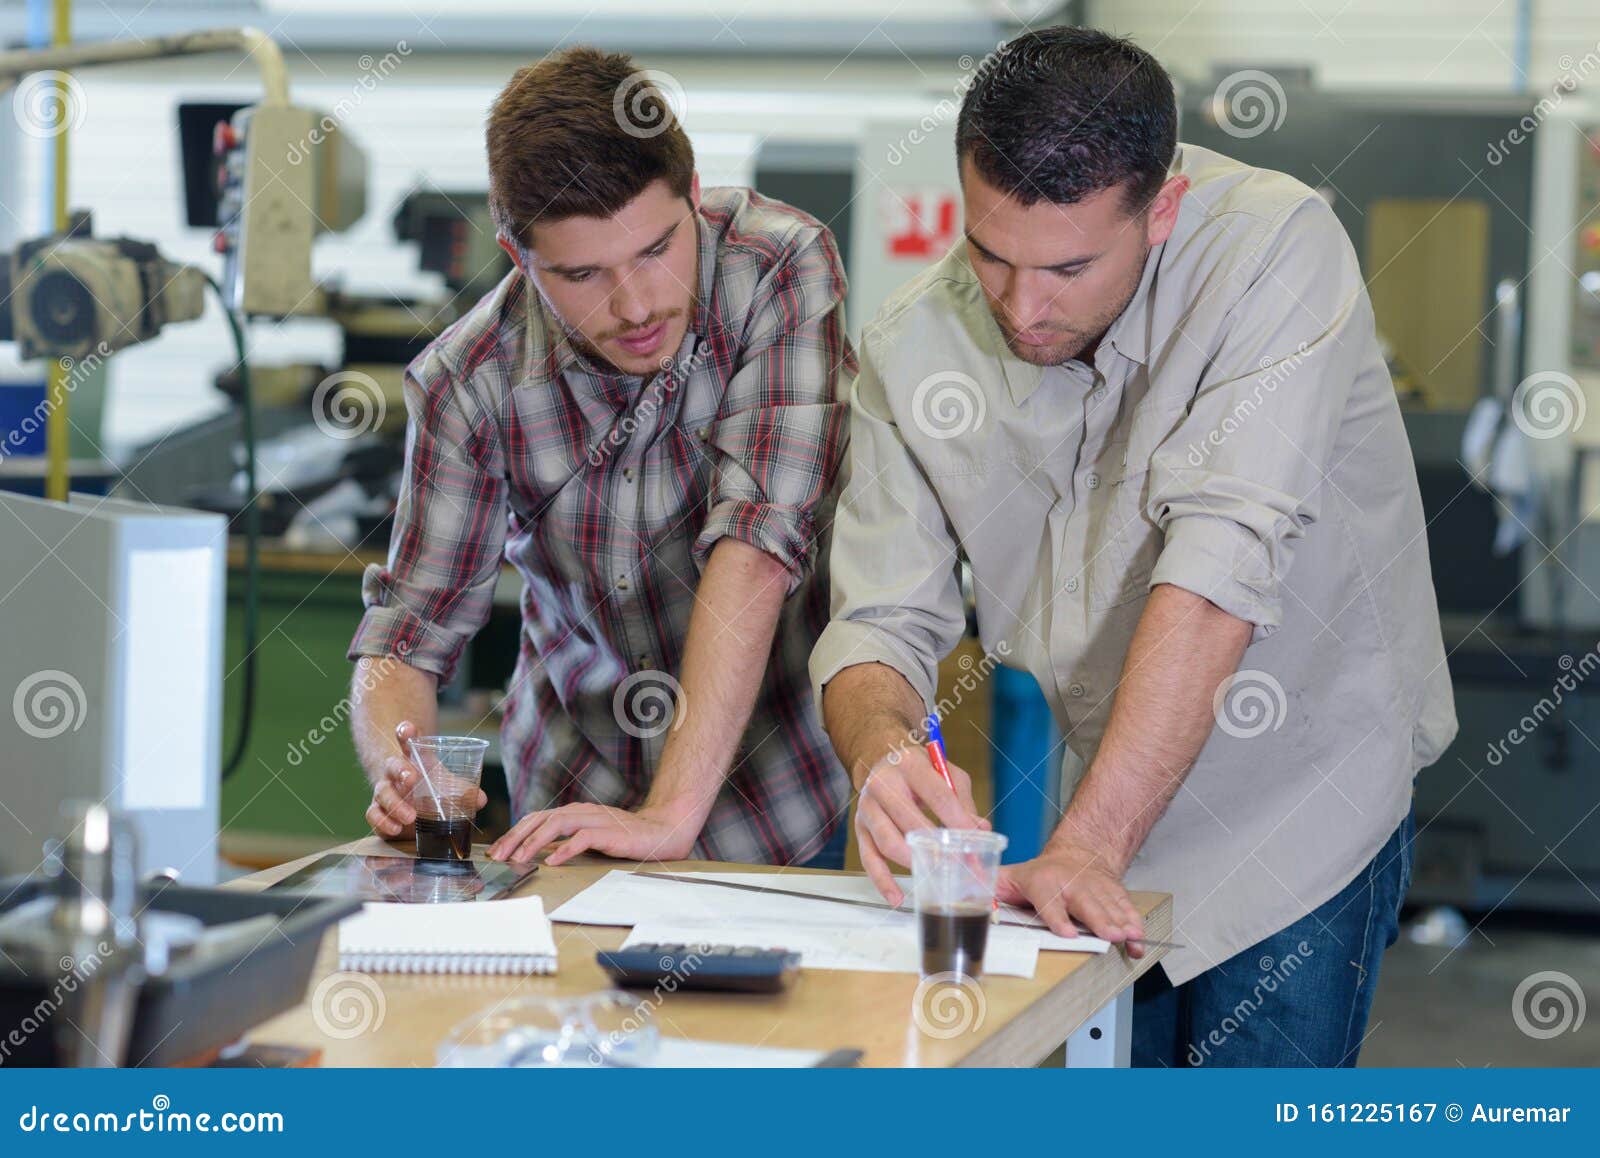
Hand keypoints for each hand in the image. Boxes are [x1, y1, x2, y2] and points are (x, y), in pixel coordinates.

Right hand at [364, 720, 486, 838]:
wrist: (412, 807)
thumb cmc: (432, 789)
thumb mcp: (449, 786)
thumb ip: (464, 790)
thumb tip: (479, 799)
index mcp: (414, 759)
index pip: (408, 742)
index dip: (406, 733)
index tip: (407, 729)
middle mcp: (395, 773)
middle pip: (393, 765)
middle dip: (401, 770)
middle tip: (412, 779)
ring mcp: (384, 791)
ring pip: (382, 792)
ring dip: (395, 803)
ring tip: (410, 816)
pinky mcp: (378, 811)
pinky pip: (373, 814)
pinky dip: (383, 822)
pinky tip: (396, 828)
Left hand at [488, 800, 700, 865]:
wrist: (664, 831)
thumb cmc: (626, 837)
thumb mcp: (590, 838)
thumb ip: (566, 841)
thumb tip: (536, 853)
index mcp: (576, 812)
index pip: (538, 817)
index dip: (515, 832)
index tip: (497, 850)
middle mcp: (583, 812)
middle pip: (542, 818)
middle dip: (517, 836)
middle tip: (498, 855)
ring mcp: (598, 820)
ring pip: (559, 824)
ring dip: (536, 841)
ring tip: (519, 856)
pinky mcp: (611, 832)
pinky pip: (585, 838)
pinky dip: (567, 848)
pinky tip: (553, 860)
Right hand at [855, 745, 987, 906]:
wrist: (880, 760)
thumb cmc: (918, 769)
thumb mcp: (945, 773)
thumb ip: (963, 801)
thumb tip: (981, 830)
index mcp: (910, 765)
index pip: (938, 796)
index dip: (958, 822)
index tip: (974, 844)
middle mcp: (883, 784)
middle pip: (910, 821)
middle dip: (937, 848)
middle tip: (958, 867)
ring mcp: (868, 807)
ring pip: (888, 842)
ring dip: (913, 863)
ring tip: (935, 877)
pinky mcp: (860, 828)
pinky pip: (869, 858)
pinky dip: (882, 881)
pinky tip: (897, 897)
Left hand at [996, 841, 1146, 956]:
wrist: (1078, 852)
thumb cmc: (1038, 875)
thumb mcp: (1008, 876)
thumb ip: (988, 887)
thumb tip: (964, 890)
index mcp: (1042, 882)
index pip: (1049, 900)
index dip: (1058, 917)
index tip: (1067, 934)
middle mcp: (1071, 882)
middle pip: (1085, 903)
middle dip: (1098, 920)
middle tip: (1110, 936)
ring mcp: (1095, 887)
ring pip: (1109, 905)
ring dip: (1121, 922)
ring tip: (1129, 937)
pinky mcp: (1113, 893)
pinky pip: (1125, 907)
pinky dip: (1134, 923)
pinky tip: (1139, 939)